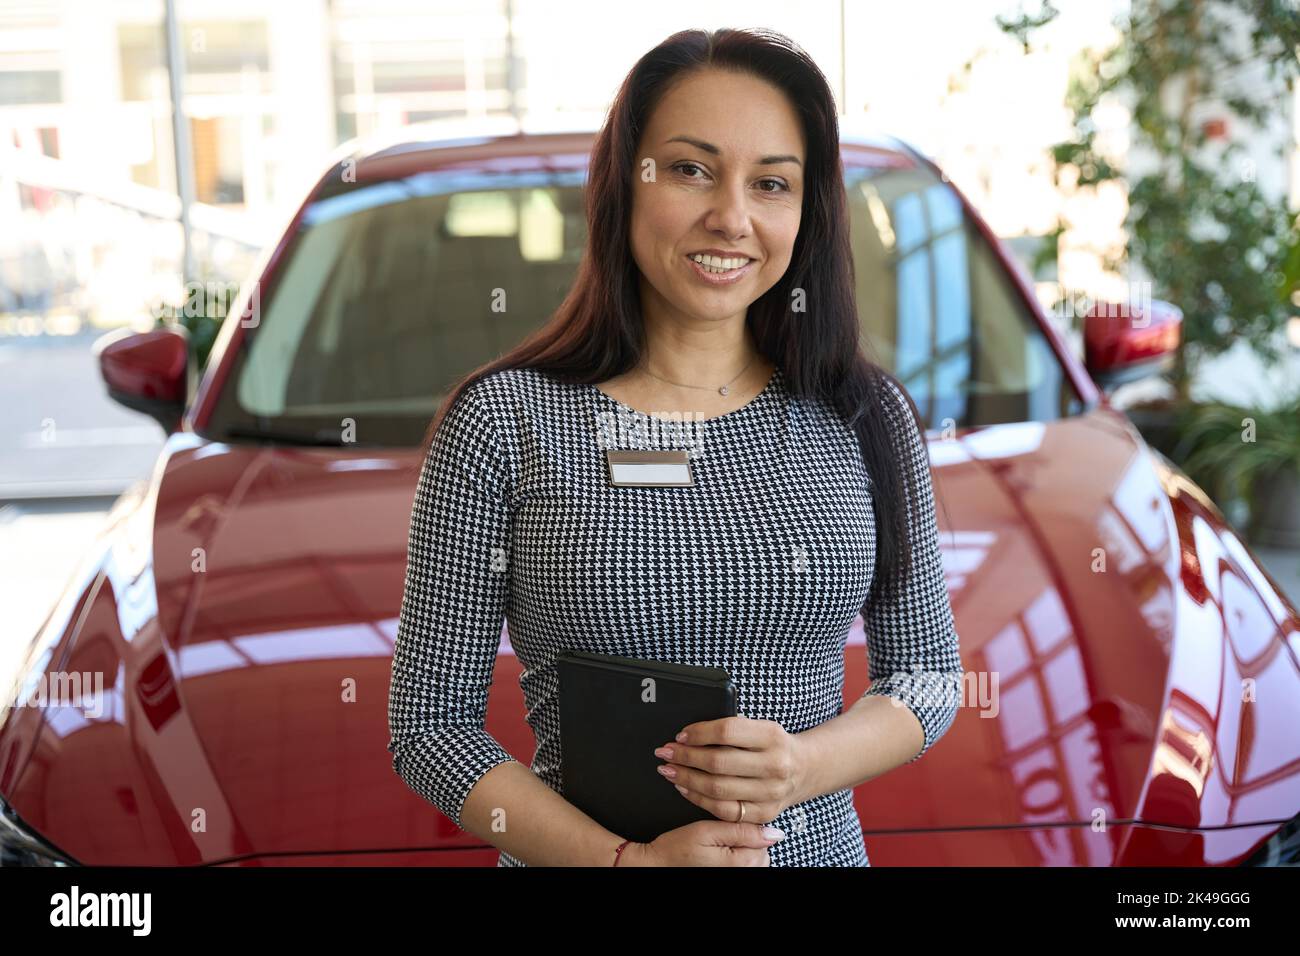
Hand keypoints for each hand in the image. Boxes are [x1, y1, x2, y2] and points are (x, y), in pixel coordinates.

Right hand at [620, 820, 784, 865]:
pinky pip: (744, 862)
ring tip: (716, 843)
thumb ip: (741, 831)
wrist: (656, 866)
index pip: (764, 835)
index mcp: (744, 864)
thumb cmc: (676, 850)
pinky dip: (735, 853)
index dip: (746, 822)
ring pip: (754, 854)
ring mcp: (738, 876)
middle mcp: (746, 873)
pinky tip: (718, 851)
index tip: (727, 819)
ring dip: (740, 844)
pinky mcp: (730, 874)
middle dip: (745, 835)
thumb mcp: (707, 832)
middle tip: (718, 832)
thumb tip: (775, 833)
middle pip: (762, 847)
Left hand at [653, 716, 806, 825]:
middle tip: (665, 752)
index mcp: (772, 736)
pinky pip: (723, 809)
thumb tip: (688, 734)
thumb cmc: (773, 744)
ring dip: (686, 778)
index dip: (699, 733)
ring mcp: (770, 793)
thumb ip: (732, 729)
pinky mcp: (763, 813)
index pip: (727, 731)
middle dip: (685, 757)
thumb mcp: (760, 727)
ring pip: (718, 789)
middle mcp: (774, 765)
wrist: (804, 769)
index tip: (680, 735)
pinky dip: (698, 798)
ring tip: (669, 769)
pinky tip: (685, 788)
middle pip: (719, 763)